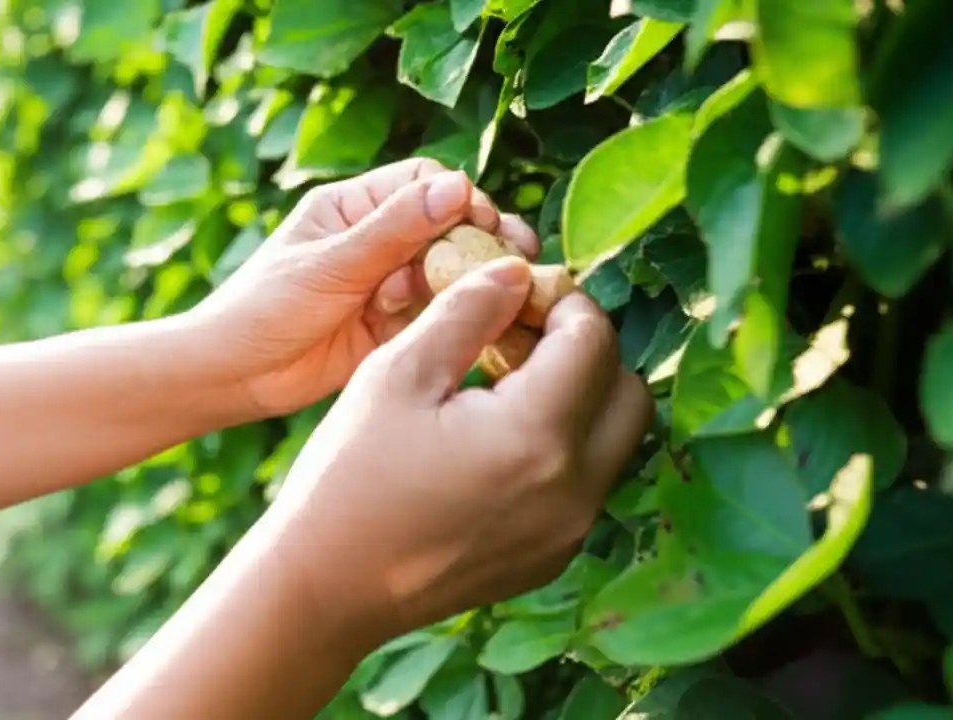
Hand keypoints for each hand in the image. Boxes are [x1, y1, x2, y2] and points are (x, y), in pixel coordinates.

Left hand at [195, 158, 538, 417]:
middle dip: (480, 241)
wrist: (233, 377)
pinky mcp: (393, 328)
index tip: (483, 224)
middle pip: (446, 227)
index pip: (423, 183)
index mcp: (352, 208)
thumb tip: (459, 186)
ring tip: (502, 294)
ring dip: (471, 281)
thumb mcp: (330, 265)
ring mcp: (386, 285)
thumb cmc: (262, 308)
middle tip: (518, 257)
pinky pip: (438, 313)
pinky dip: (458, 316)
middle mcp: (375, 241)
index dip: (459, 199)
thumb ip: (393, 230)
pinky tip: (482, 324)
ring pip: (447, 272)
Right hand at [260, 258, 652, 647]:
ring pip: (615, 440)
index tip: (516, 292)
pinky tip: (497, 439)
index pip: (592, 339)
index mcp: (536, 436)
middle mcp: (572, 489)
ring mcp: (567, 531)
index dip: (560, 299)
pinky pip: (586, 484)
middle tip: (521, 335)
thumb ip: (467, 311)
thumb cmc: (349, 475)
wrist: (324, 588)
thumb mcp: (398, 373)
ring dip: (580, 398)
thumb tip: (514, 270)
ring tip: (507, 385)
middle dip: (585, 349)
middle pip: (627, 390)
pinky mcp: (551, 556)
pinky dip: (562, 447)